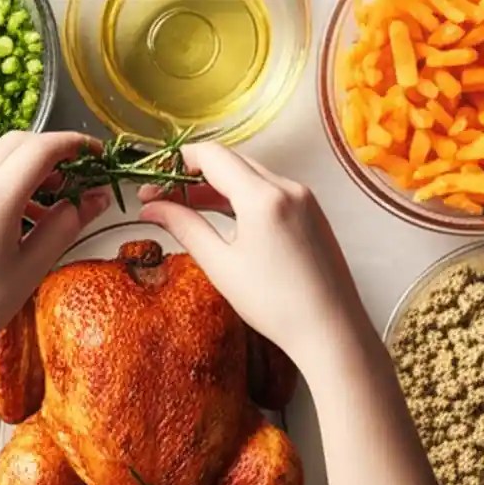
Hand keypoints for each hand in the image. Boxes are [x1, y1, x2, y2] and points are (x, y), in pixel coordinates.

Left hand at [0, 131, 109, 378]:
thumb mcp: (31, 268)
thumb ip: (65, 225)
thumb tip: (96, 197)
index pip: (41, 149)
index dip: (73, 144)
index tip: (95, 154)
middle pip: (14, 142)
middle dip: (48, 150)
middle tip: (71, 179)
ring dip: (19, 161)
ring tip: (38, 199)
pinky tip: (5, 213)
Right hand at [140, 142, 368, 367]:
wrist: (331, 329)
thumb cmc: (274, 303)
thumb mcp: (221, 265)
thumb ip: (185, 227)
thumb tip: (151, 208)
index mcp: (263, 196)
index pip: (212, 155)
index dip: (176, 163)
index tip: (153, 183)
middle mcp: (287, 186)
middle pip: (231, 161)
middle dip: (193, 175)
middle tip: (163, 198)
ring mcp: (304, 197)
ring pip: (251, 175)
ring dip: (217, 186)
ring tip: (187, 209)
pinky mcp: (312, 212)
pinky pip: (270, 191)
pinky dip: (242, 197)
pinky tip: (225, 219)